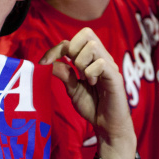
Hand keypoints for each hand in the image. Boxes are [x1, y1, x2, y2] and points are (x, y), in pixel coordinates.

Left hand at [40, 28, 136, 158]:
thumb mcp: (72, 88)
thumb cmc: (92, 106)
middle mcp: (101, 58)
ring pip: (93, 45)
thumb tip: (47, 62)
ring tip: (84, 77)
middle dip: (72, 48)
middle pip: (86, 33)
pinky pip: (101, 63)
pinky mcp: (115, 76)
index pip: (72, 41)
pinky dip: (91, 72)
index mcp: (90, 59)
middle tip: (72, 68)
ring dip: (82, 61)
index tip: (44, 62)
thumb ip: (64, 74)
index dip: (55, 48)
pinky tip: (92, 83)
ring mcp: (109, 65)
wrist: (106, 125)